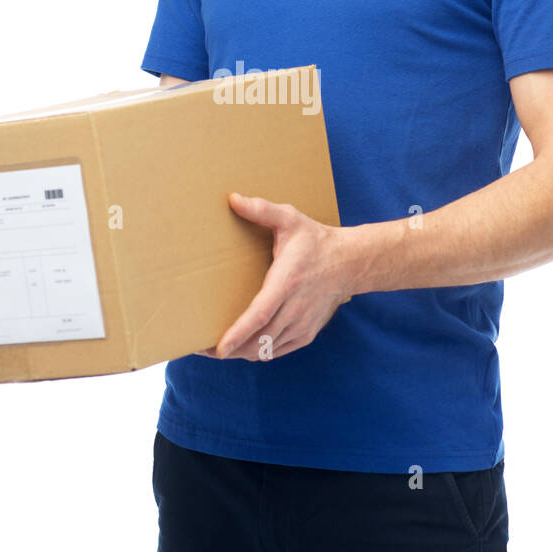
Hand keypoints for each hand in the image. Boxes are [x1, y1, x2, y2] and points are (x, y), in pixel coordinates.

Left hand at [194, 192, 353, 361]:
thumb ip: (261, 209)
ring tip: (217, 350)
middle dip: (229, 349)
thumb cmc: (315, 240)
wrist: (350, 262)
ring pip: (266, 349)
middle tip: (202, 349)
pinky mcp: (306, 334)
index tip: (219, 348)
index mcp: (287, 282)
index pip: (260, 314)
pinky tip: (242, 348)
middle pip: (258, 339)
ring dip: (241, 352)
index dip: (238, 333)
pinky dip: (258, 353)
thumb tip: (232, 199)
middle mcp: (295, 309)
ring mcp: (302, 324)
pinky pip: (277, 351)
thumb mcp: (290, 218)